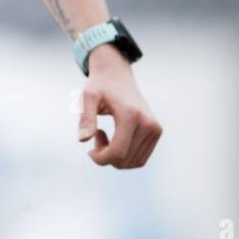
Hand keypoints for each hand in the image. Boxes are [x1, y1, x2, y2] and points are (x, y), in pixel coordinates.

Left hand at [77, 46, 161, 167]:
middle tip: (95, 135)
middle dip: (105, 156)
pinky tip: (114, 139)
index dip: (100, 158)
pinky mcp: (156, 132)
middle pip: (125, 160)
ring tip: (104, 136)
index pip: (117, 153)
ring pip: (133, 162)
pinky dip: (124, 156)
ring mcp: (155, 129)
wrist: (117, 75)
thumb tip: (82, 139)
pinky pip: (140, 158)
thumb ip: (85, 118)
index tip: (88, 150)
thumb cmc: (99, 86)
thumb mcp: (86, 98)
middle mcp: (149, 124)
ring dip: (114, 157)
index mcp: (131, 116)